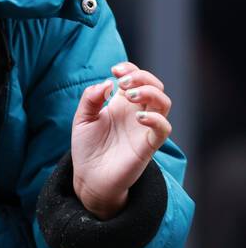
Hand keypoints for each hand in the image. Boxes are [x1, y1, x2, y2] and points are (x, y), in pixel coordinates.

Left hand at [71, 61, 172, 218]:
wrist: (89, 178)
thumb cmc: (87, 148)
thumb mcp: (82, 119)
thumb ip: (90, 99)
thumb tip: (107, 84)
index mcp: (122, 104)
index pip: (137, 77)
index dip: (130, 68)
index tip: (115, 71)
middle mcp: (137, 113)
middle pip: (155, 86)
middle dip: (142, 77)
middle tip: (123, 83)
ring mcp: (145, 128)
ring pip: (164, 102)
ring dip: (150, 92)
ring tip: (128, 95)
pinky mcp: (148, 145)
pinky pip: (164, 128)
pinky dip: (156, 119)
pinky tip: (138, 117)